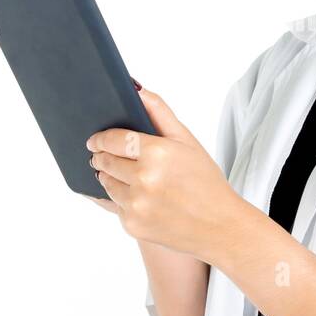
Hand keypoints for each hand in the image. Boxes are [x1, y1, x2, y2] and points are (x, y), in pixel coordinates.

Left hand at [86, 87, 248, 261]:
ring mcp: (136, 204)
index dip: (101, 138)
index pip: (113, 139)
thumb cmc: (206, 181)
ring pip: (106, 184)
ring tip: (125, 176)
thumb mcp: (188, 141)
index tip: (95, 139)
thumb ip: (160, 112)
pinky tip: (138, 197)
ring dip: (109, 178)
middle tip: (102, 155)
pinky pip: (114, 206)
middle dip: (101, 156)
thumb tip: (135, 88)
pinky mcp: (132, 225)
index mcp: (157, 153)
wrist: (220, 227)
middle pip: (105, 161)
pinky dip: (121, 200)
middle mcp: (144, 179)